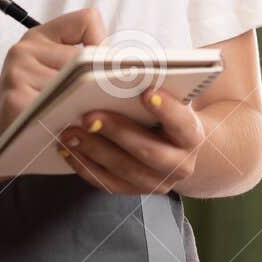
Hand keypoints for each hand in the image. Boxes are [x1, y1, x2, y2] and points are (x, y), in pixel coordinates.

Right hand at [0, 7, 107, 152]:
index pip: (88, 20)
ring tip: (83, 122)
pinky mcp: (15, 100)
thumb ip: (84, 64)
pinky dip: (72, 125)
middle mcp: (25, 48)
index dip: (103, 46)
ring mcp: (17, 72)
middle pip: (86, 57)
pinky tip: (68, 134)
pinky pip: (60, 109)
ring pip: (77, 84)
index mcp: (40, 37)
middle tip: (105, 105)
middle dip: (103, 84)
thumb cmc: (37, 108)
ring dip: (89, 108)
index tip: (101, 72)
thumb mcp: (54, 75)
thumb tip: (132, 69)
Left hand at [57, 86, 206, 195]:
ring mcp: (157, 182)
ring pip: (125, 170)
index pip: (183, 123)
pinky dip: (86, 167)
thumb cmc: (166, 113)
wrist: (175, 146)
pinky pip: (108, 183)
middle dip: (116, 132)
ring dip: (94, 151)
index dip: (167, 109)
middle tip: (88, 116)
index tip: (147, 92)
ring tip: (70, 133)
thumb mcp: (170, 98)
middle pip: (148, 151)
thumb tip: (129, 70)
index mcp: (192, 136)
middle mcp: (181, 164)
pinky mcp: (135, 191)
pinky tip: (68, 151)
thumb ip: (158, 86)